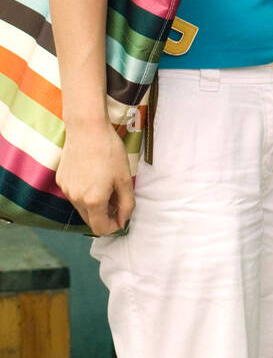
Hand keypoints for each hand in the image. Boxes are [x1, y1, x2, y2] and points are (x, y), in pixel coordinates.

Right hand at [56, 119, 135, 234]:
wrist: (87, 128)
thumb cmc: (109, 151)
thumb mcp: (124, 178)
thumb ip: (127, 204)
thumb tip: (124, 221)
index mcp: (93, 201)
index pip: (100, 229)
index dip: (113, 227)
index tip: (122, 216)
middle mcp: (76, 199)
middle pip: (90, 220)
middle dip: (105, 216)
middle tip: (117, 200)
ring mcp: (66, 189)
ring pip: (81, 208)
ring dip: (94, 204)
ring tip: (106, 185)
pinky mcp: (61, 180)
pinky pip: (74, 194)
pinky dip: (84, 192)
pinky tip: (93, 175)